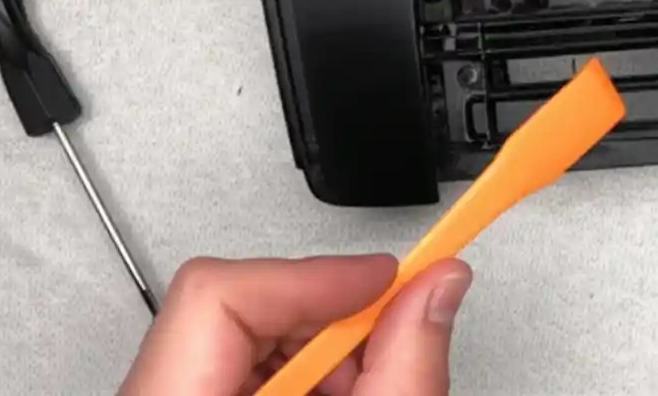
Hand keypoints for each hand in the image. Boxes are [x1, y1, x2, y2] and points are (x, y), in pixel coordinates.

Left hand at [118, 254, 471, 395]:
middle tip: (394, 342)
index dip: (314, 275)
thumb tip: (439, 286)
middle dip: (333, 320)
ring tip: (364, 393)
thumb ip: (405, 366)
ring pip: (242, 336)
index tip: (387, 278)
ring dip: (322, 355)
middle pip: (239, 306)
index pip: (218, 293)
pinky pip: (237, 368)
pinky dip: (302, 380)